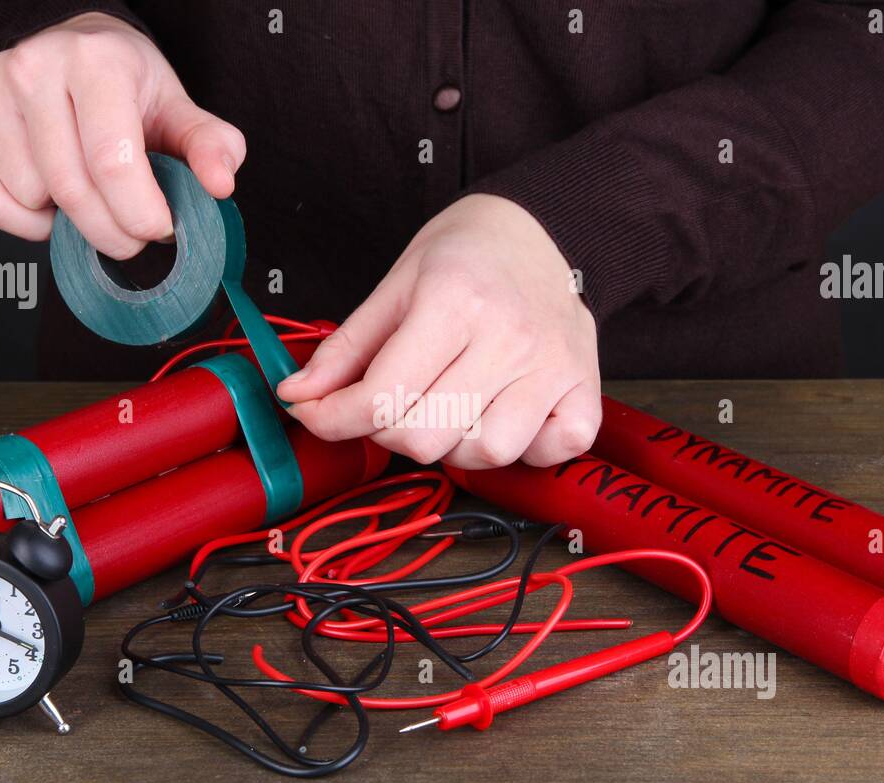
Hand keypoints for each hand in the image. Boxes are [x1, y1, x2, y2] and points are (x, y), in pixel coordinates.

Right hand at [0, 12, 245, 258]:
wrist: (74, 50)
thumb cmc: (126, 84)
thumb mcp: (178, 107)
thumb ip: (210, 145)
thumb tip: (220, 184)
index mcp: (96, 62)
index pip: (112, 160)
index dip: (140, 212)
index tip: (159, 228)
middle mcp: (35, 70)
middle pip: (73, 189)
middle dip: (112, 232)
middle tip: (133, 236)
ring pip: (33, 199)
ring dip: (69, 221)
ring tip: (93, 199)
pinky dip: (27, 223)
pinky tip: (53, 206)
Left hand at [278, 194, 600, 468]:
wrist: (539, 228)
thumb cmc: (466, 255)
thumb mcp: (396, 285)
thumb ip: (346, 347)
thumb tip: (298, 395)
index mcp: (455, 301)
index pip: (381, 396)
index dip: (334, 419)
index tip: (318, 414)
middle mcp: (510, 337)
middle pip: (426, 436)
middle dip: (389, 432)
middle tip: (392, 404)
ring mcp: (553, 366)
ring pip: (486, 453)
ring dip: (454, 446)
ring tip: (449, 410)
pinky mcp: (586, 386)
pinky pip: (550, 451)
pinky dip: (524, 451)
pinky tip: (504, 418)